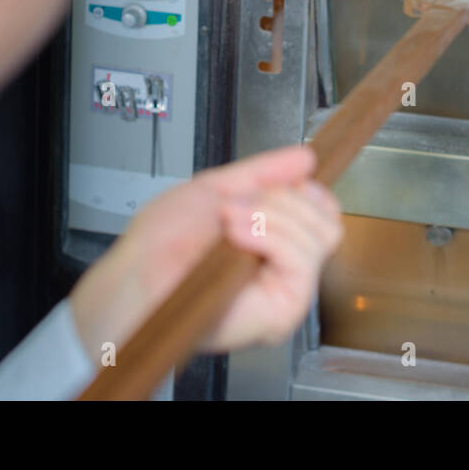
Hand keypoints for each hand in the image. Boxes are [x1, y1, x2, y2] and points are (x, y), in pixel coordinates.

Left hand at [68, 145, 342, 363]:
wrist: (140, 274)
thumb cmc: (163, 243)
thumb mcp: (218, 189)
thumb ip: (265, 173)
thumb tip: (305, 157)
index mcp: (274, 242)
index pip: (325, 213)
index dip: (310, 191)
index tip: (287, 180)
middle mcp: (286, 269)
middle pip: (327, 220)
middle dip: (282, 198)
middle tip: (236, 205)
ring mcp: (288, 292)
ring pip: (319, 236)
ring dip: (269, 215)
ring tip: (228, 222)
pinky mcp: (284, 312)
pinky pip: (302, 260)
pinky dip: (269, 236)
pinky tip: (237, 236)